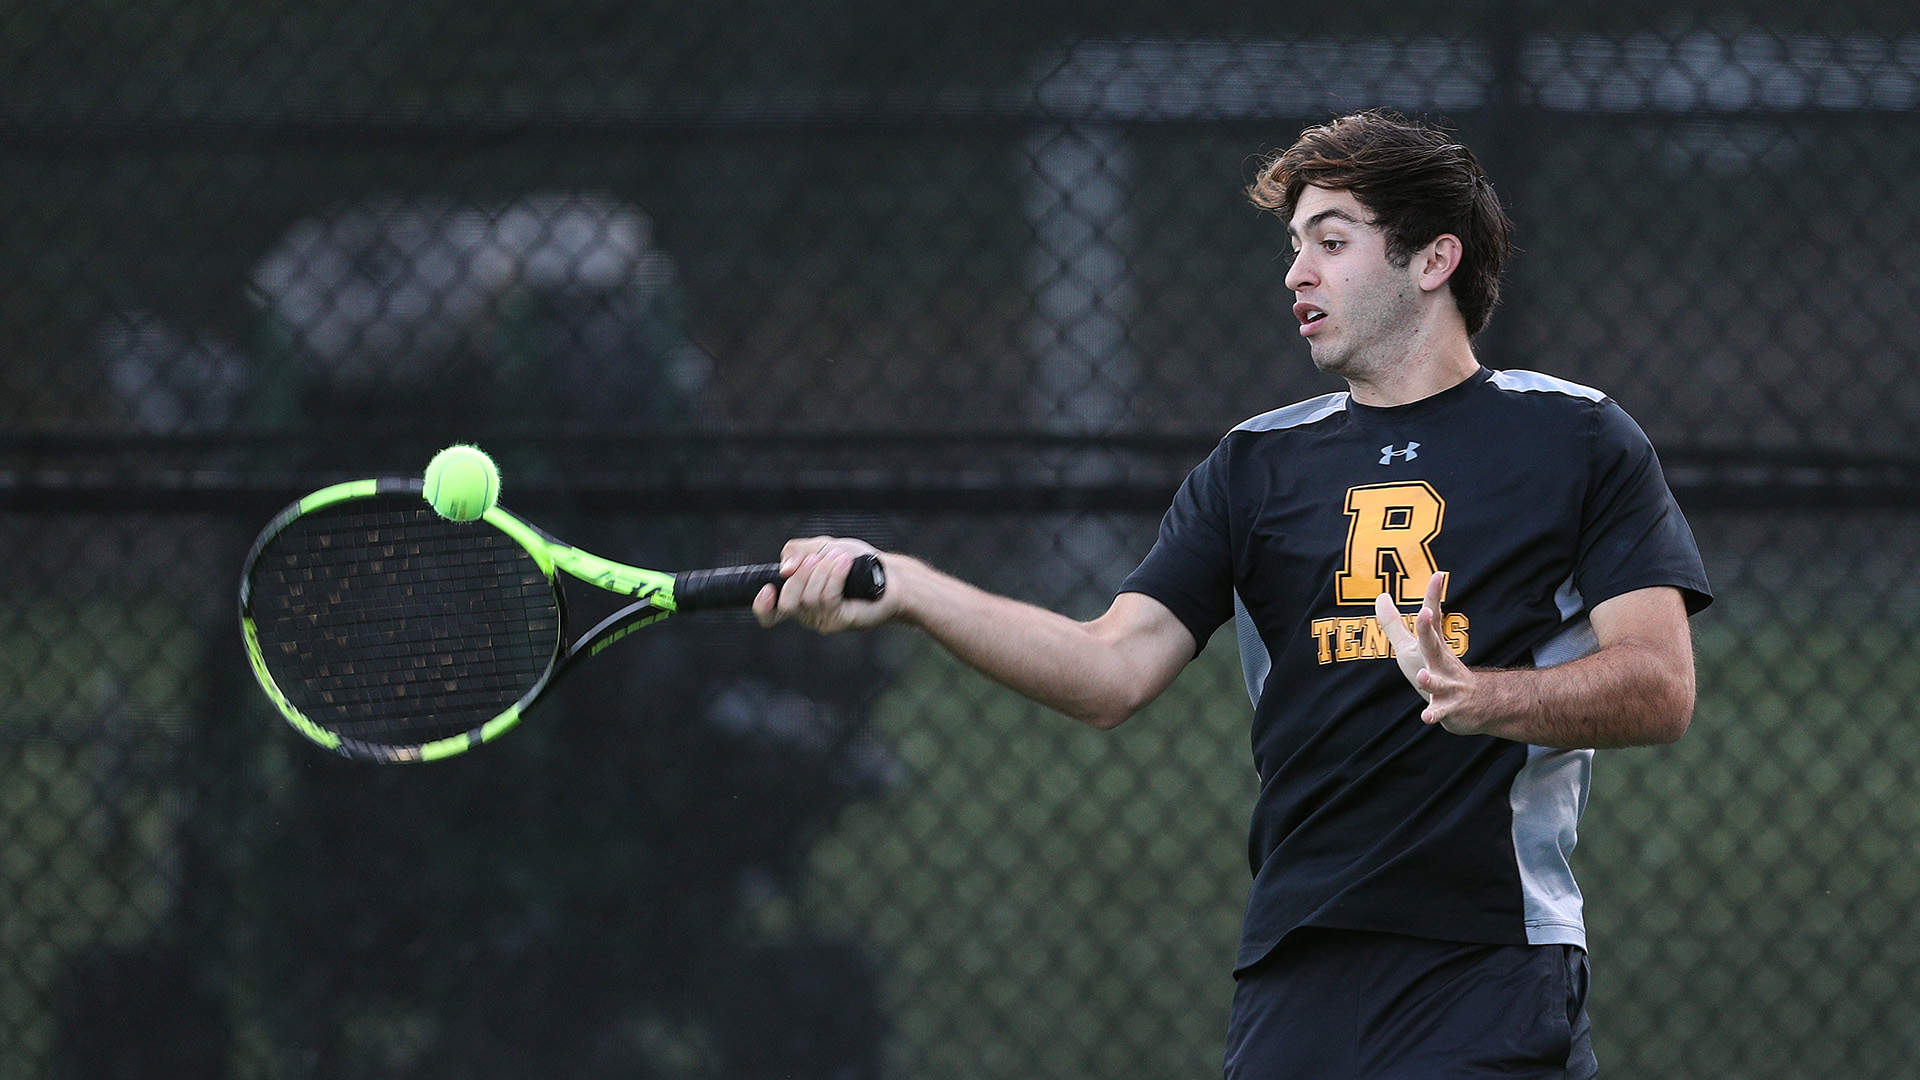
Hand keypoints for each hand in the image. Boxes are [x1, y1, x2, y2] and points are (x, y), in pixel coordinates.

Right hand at [752, 536, 894, 633]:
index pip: (770, 614)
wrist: (887, 572)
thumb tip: (785, 570)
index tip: (767, 590)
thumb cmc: (855, 562)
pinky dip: (835, 575)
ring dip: (823, 571)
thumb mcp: (820, 547)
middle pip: (788, 602)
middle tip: (818, 559)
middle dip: (801, 575)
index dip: (762, 607)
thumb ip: (796, 552)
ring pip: (809, 598)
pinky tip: (845, 564)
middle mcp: (807, 614)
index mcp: (797, 597)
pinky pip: (828, 598)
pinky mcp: (841, 620)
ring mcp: (824, 620)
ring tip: (840, 558)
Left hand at [1375, 571, 1484, 734]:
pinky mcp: (1448, 707)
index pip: (1433, 618)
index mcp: (1433, 646)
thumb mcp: (1413, 646)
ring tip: (1421, 675)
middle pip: (1434, 644)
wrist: (1473, 706)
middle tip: (1426, 613)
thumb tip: (1381, 596)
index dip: (1433, 596)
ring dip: (1430, 678)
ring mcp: (1448, 685)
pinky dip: (1434, 713)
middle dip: (1428, 629)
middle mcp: (1441, 662)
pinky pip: (1440, 711)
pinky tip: (1426, 717)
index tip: (1438, 575)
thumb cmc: (1438, 670)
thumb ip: (1394, 623)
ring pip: (1438, 681)